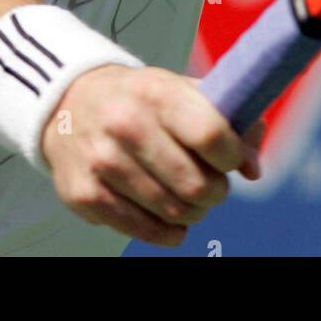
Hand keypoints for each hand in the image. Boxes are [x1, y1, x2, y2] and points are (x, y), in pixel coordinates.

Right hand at [42, 64, 265, 247]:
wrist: (67, 103)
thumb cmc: (139, 99)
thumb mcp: (179, 90)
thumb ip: (225, 118)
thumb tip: (253, 167)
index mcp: (156, 92)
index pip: (212, 135)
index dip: (233, 155)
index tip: (231, 158)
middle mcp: (126, 126)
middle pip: (197, 184)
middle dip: (216, 191)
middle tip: (212, 184)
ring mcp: (102, 163)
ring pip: (175, 212)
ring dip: (193, 211)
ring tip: (189, 197)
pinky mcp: (85, 195)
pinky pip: (144, 231)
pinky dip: (168, 231)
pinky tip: (169, 216)